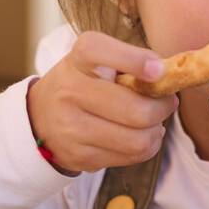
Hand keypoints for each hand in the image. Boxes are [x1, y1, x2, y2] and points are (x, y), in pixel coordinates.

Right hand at [28, 31, 178, 172]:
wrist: (41, 117)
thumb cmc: (83, 83)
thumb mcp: (98, 61)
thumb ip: (131, 61)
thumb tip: (168, 74)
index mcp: (77, 59)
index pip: (100, 51)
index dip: (134, 60)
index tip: (158, 70)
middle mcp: (69, 91)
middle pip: (135, 110)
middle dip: (162, 108)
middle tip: (167, 102)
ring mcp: (71, 127)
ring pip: (138, 139)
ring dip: (156, 131)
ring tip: (154, 122)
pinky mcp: (79, 156)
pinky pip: (131, 157)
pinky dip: (145, 146)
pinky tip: (139, 135)